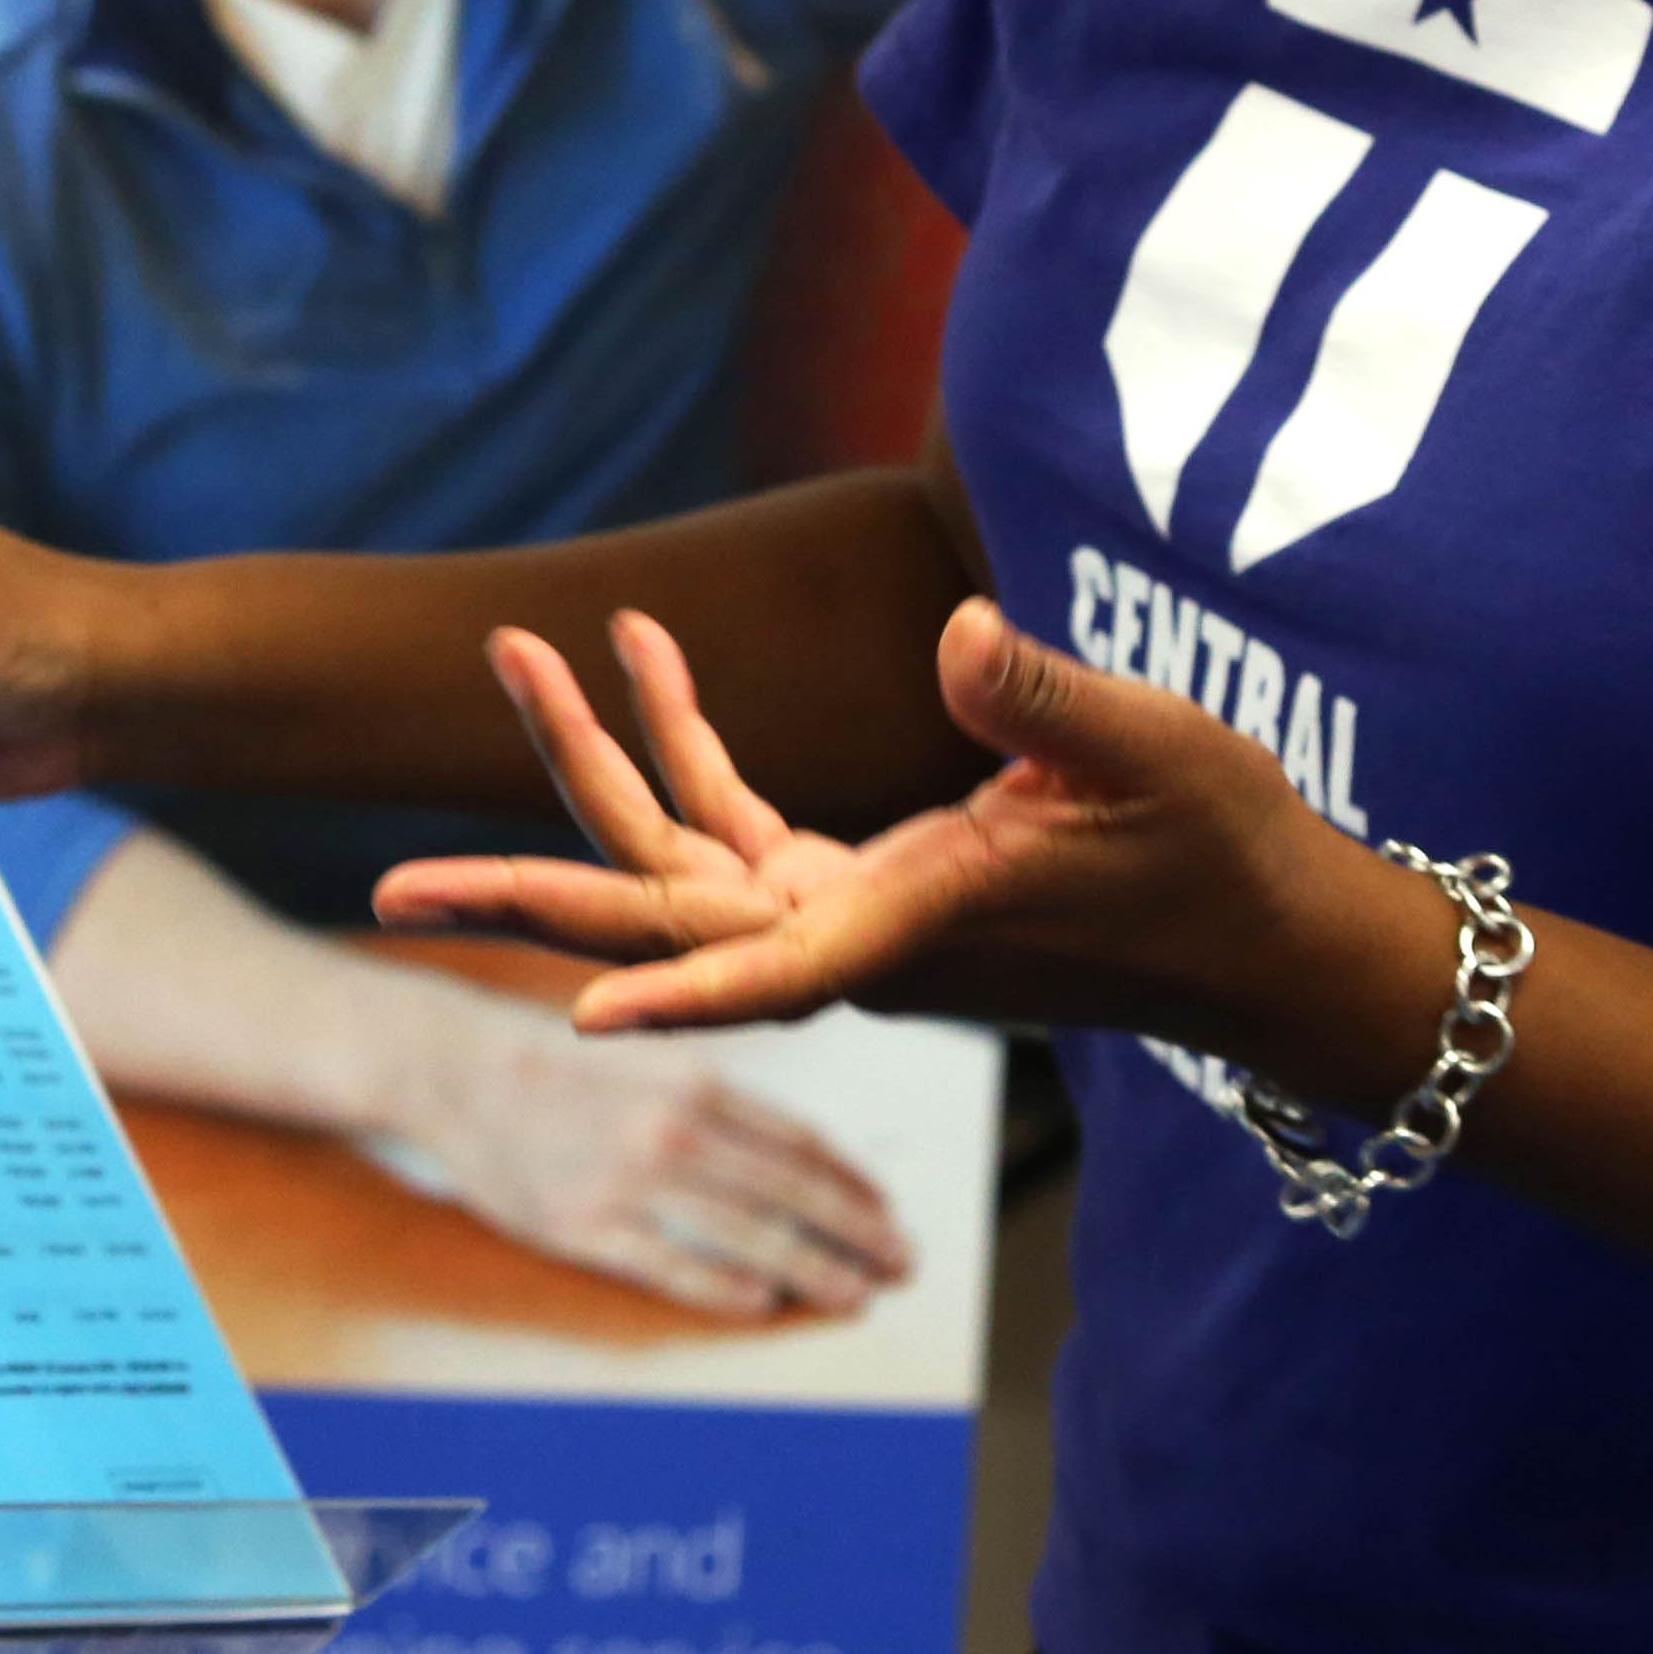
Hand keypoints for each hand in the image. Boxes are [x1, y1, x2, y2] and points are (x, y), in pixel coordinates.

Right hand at [367, 999, 916, 1320]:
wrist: (455, 1068)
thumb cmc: (558, 1067)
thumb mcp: (648, 1059)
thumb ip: (716, 1100)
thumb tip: (793, 1152)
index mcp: (693, 1081)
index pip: (801, 1142)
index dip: (854, 1184)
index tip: (890, 1214)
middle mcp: (673, 1129)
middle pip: (792, 1194)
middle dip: (858, 1233)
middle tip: (904, 1264)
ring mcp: (629, 1182)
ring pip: (748, 1236)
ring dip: (815, 1269)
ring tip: (857, 1294)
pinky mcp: (584, 1227)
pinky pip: (670, 1267)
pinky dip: (725, 1288)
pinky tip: (765, 1306)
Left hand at [378, 601, 1397, 1074]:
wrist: (1266, 937)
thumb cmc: (1225, 852)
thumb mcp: (1154, 753)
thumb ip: (1043, 700)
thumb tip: (956, 634)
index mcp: (919, 924)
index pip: (772, 969)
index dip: (679, 992)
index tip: (580, 1019)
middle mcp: (858, 934)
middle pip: (663, 919)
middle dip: (529, 884)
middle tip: (386, 888)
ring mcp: (851, 912)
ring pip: (679, 860)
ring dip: (593, 762)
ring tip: (514, 648)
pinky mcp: (864, 883)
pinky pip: (734, 821)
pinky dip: (683, 739)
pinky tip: (644, 651)